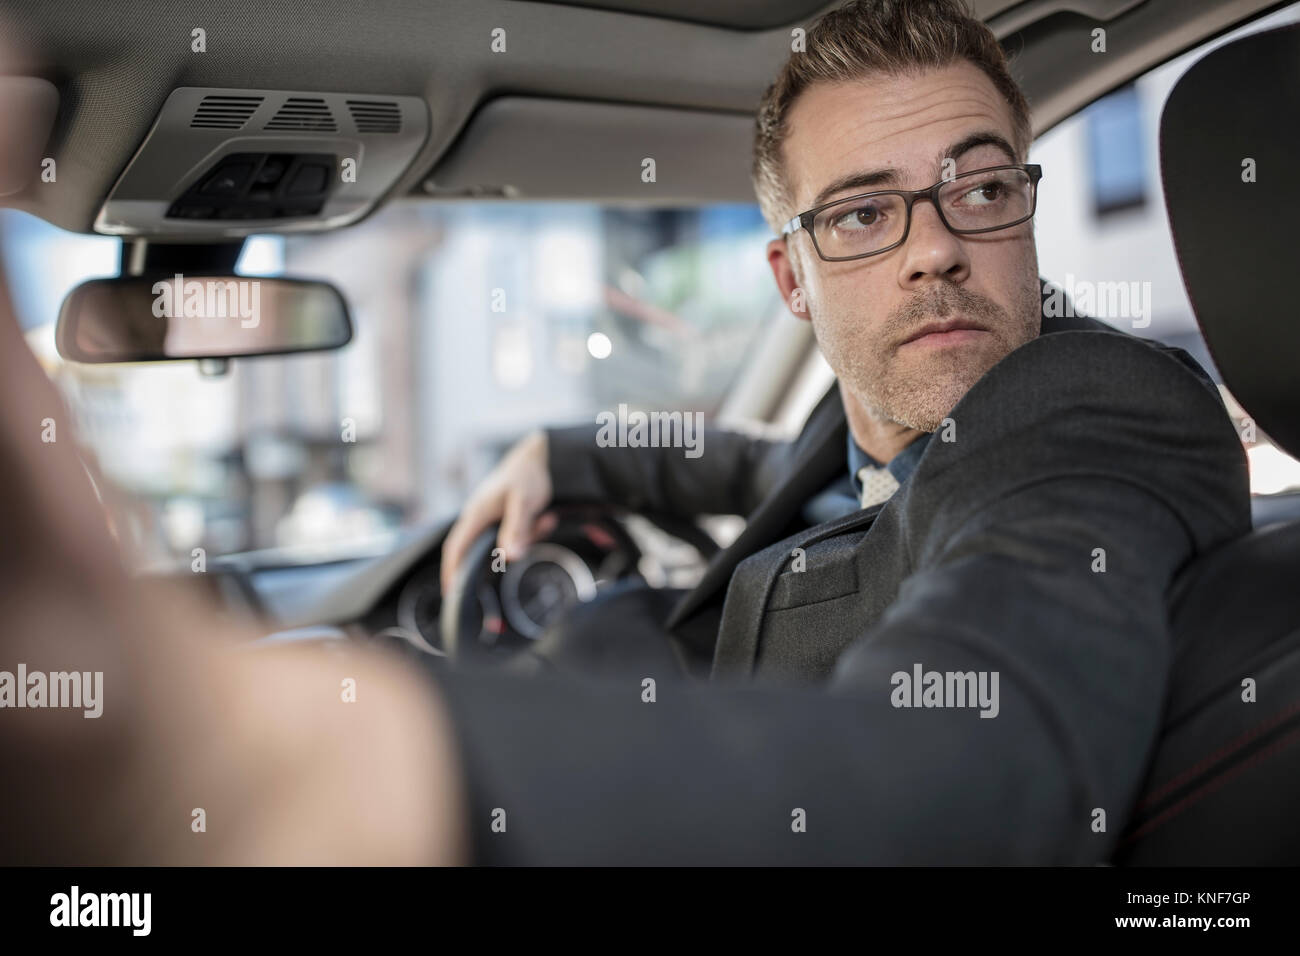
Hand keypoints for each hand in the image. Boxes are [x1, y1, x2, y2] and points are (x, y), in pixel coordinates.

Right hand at [440, 430, 553, 593]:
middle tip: (507, 572)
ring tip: (545, 519)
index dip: (451, 570)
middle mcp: (480, 517)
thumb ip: (516, 529)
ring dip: (527, 538)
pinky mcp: (507, 519)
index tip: (449, 592)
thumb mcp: (524, 502)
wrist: (541, 457)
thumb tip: (509, 557)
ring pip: (506, 544)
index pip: (456, 547)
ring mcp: (493, 518)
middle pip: (480, 550)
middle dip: (497, 561)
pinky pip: (519, 536)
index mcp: (476, 512)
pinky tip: (546, 517)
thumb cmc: (527, 475)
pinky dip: (534, 531)